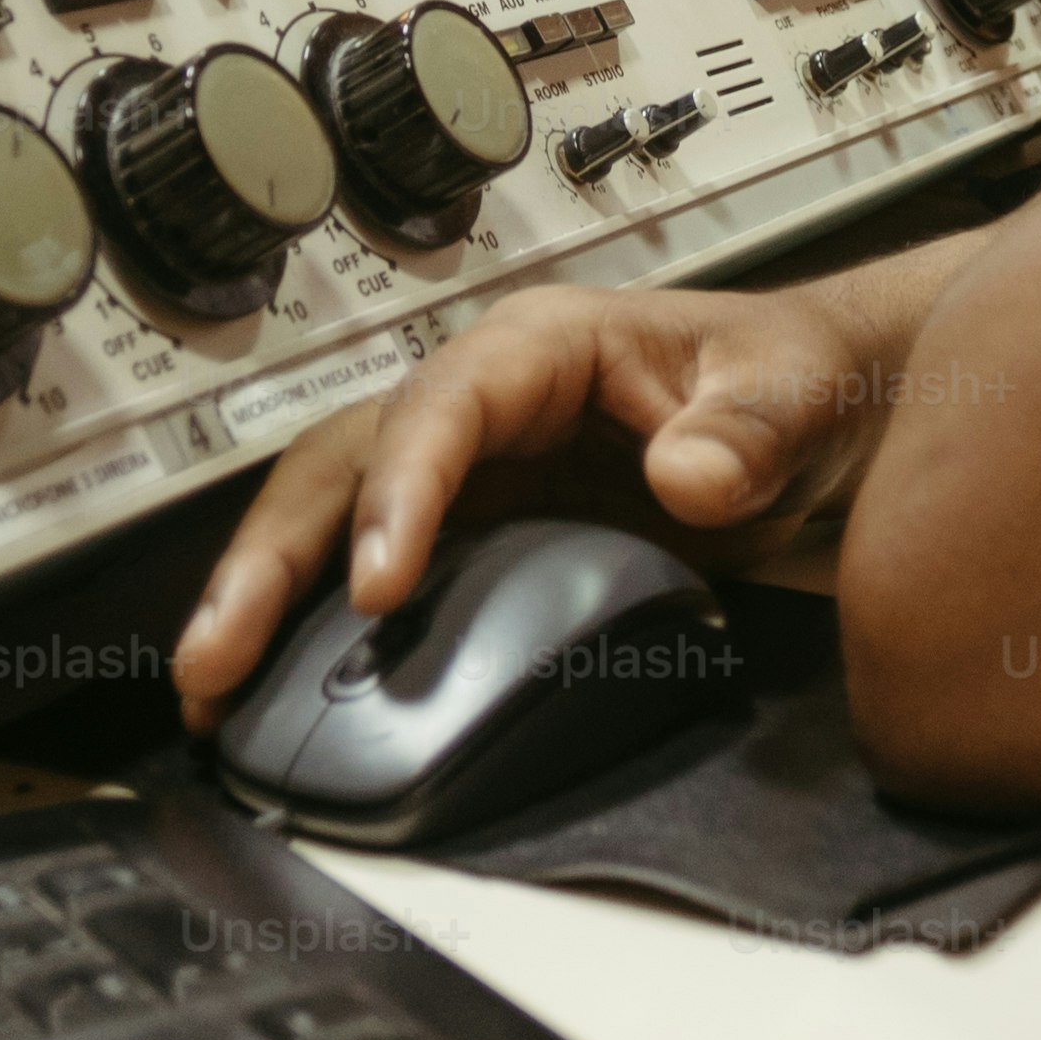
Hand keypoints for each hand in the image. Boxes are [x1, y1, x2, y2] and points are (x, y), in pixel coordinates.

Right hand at [170, 278, 905, 727]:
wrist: (832, 412)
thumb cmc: (799, 379)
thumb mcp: (792, 393)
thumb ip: (747, 433)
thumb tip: (692, 476)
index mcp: (541, 349)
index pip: (438, 410)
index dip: (397, 494)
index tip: (378, 587)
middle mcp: (483, 400)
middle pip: (344, 462)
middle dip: (271, 556)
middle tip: (219, 654)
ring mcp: (472, 468)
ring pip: (333, 513)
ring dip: (264, 594)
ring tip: (208, 688)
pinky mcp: (480, 530)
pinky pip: (372, 566)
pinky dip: (313, 622)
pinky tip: (274, 690)